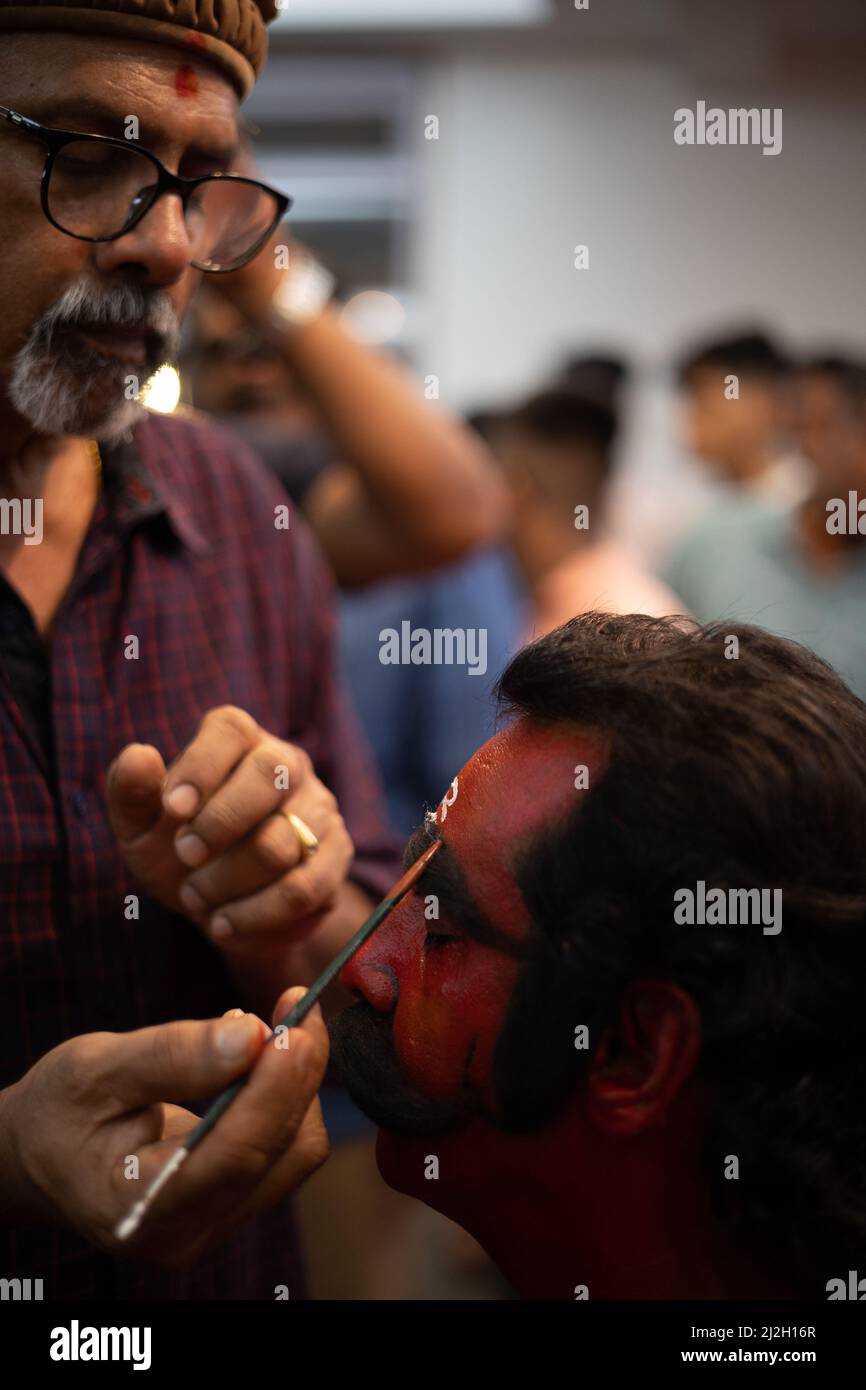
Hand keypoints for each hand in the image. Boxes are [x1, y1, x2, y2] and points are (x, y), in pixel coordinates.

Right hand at [0, 988, 328, 1267]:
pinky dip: (290, 1097)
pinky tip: (269, 1057)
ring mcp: (216, 1226)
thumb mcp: (93, 1068)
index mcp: (140, 1207)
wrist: (42, 1156)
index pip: (234, 1154)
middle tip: (296, 1002)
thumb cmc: (59, 1110)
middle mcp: (187, 1234)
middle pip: (277, 1152)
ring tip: (279, 1024)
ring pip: (295, 1152)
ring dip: (300, 1082)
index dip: (275, 1085)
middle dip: (296, 1071)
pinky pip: (287, 1152)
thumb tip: (252, 1034)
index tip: (294, 1022)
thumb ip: (171, 1056)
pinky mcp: (234, 1206)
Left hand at [106, 707, 354, 957]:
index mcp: (239, 740)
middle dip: (217, 825)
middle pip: (270, 776)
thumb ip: (131, 790)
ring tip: (195, 897)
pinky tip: (224, 923)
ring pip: (280, 843)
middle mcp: (287, 764)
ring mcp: (319, 809)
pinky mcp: (336, 858)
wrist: (220, 907)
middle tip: (184, 857)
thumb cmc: (177, 851)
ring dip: (225, 881)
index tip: (172, 810)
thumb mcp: (141, 825)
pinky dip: (253, 915)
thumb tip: (139, 756)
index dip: (201, 768)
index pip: (230, 730)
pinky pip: (301, 890)